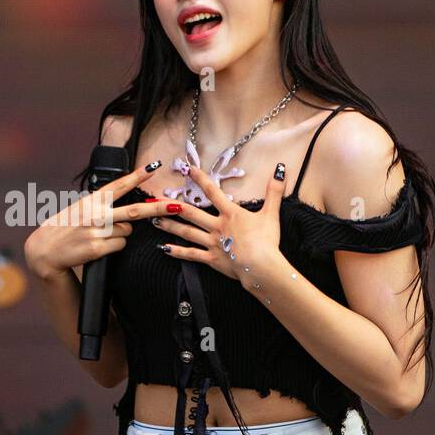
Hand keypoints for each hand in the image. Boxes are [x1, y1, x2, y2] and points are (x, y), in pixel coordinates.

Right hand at [22, 160, 186, 281]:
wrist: (46, 249)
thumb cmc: (66, 227)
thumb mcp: (81, 208)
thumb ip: (102, 205)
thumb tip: (129, 209)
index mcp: (92, 200)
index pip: (119, 185)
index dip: (138, 176)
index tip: (153, 166)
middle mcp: (96, 214)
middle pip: (134, 211)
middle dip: (158, 208)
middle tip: (177, 206)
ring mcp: (97, 231)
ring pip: (127, 231)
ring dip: (120, 234)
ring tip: (101, 235)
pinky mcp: (97, 248)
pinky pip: (119, 245)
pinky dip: (114, 246)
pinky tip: (99, 246)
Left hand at [155, 163, 287, 281]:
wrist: (261, 265)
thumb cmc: (267, 240)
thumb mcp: (271, 213)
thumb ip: (274, 191)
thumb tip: (280, 171)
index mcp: (230, 213)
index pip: (213, 191)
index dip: (201, 179)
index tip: (188, 169)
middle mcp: (217, 226)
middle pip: (191, 212)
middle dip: (172, 206)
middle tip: (155, 201)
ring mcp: (212, 243)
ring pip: (186, 232)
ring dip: (169, 225)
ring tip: (154, 220)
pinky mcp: (211, 259)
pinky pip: (191, 255)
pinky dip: (177, 252)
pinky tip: (164, 248)